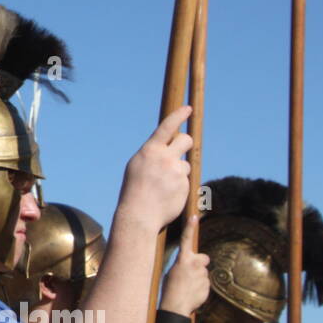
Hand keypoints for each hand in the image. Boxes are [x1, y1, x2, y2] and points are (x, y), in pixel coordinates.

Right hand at [115, 106, 192, 232]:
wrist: (139, 214)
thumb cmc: (134, 189)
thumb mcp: (137, 165)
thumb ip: (153, 153)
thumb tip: (168, 145)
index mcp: (150, 150)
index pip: (168, 127)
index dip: (179, 115)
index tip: (188, 109)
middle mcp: (165, 157)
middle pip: (186, 140)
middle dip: (185, 142)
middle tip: (181, 149)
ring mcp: (177, 171)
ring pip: (185, 164)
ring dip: (179, 171)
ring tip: (164, 184)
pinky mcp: (185, 185)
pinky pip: (186, 180)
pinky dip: (179, 186)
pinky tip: (168, 194)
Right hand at [160, 214, 210, 314]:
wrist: (175, 306)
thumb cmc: (170, 289)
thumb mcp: (172, 272)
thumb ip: (183, 264)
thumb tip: (191, 264)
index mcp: (182, 260)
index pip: (186, 240)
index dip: (190, 227)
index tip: (194, 216)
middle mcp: (194, 264)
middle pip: (204, 258)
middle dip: (201, 263)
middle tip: (192, 273)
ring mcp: (202, 275)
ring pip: (204, 273)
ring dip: (199, 278)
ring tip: (188, 287)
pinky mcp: (208, 285)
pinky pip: (206, 283)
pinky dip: (201, 287)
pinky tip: (193, 293)